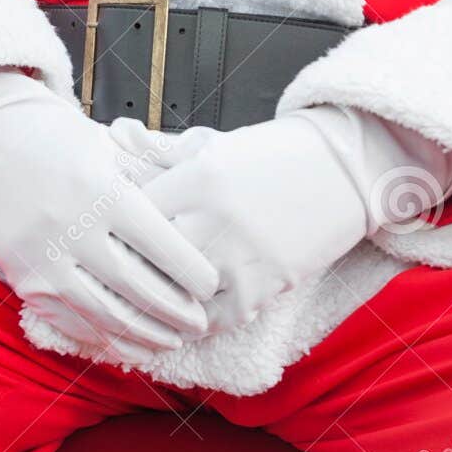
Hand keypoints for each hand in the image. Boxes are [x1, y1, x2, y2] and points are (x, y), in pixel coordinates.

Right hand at [0, 70, 218, 368]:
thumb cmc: (59, 140)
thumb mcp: (109, 149)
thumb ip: (147, 184)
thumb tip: (195, 222)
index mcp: (102, 193)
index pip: (160, 245)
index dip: (191, 272)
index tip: (212, 285)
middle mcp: (73, 230)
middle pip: (138, 288)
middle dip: (176, 313)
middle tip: (202, 323)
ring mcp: (45, 260)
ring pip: (107, 315)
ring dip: (146, 335)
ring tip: (174, 340)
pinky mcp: (25, 281)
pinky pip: (73, 322)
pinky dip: (107, 340)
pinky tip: (133, 346)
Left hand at [110, 111, 371, 335]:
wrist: (341, 170)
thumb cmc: (270, 155)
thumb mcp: (213, 145)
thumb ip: (159, 148)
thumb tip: (114, 132)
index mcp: (197, 176)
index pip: (134, 216)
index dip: (118, 230)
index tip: (109, 238)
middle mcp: (214, 217)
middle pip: (149, 261)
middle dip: (132, 270)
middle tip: (117, 277)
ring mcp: (240, 255)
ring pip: (178, 296)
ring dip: (162, 300)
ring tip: (148, 299)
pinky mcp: (265, 285)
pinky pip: (214, 318)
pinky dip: (198, 319)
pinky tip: (189, 312)